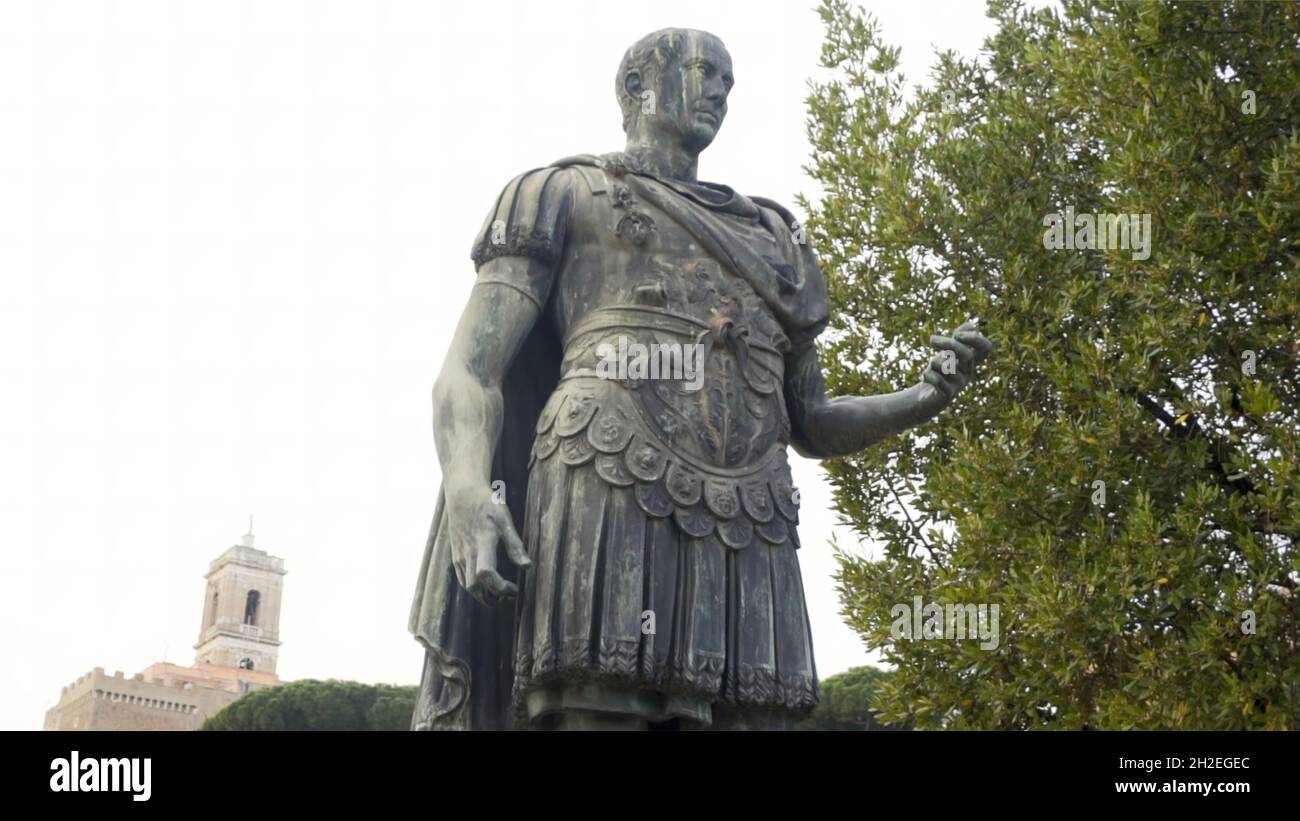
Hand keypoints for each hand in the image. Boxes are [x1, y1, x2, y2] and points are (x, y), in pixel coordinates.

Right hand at [444, 483, 530, 606]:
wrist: (463, 494)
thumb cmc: (487, 504)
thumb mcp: (505, 520)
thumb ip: (515, 545)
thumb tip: (527, 567)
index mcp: (482, 542)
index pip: (486, 574)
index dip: (501, 587)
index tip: (515, 588)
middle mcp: (467, 552)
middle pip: (475, 586)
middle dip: (493, 598)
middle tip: (510, 597)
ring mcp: (459, 555)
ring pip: (468, 586)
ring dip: (484, 596)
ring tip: (501, 595)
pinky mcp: (455, 555)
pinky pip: (462, 579)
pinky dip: (475, 588)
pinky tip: (488, 585)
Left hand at [918, 318, 992, 415]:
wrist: (926, 398)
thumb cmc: (939, 372)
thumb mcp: (949, 351)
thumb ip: (959, 337)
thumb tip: (973, 325)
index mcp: (971, 361)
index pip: (986, 348)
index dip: (975, 339)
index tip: (957, 334)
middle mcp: (968, 373)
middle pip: (967, 355)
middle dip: (949, 344)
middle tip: (932, 339)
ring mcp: (959, 385)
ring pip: (947, 366)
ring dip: (934, 362)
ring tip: (930, 366)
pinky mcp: (948, 396)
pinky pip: (937, 380)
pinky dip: (928, 375)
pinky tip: (925, 377)